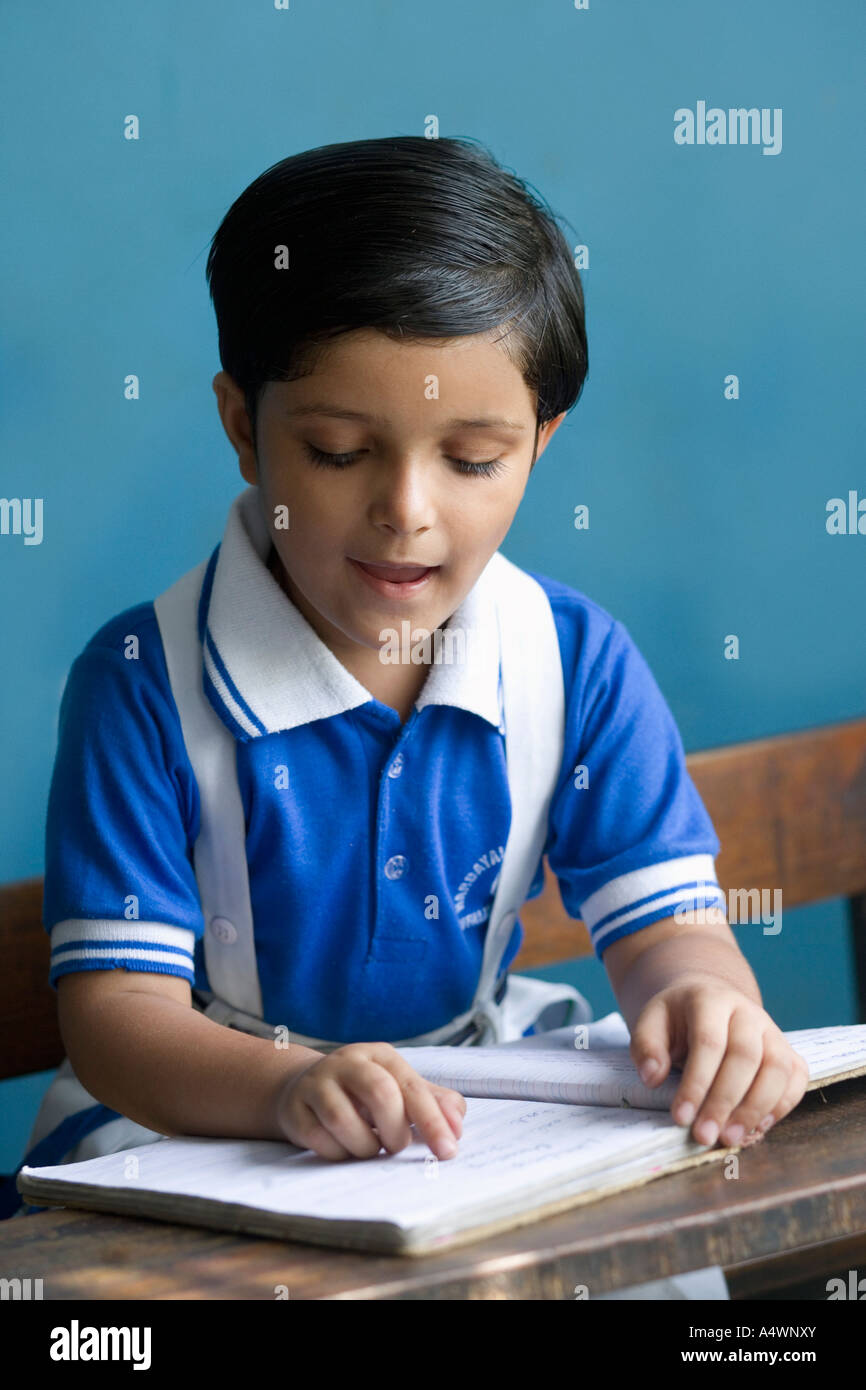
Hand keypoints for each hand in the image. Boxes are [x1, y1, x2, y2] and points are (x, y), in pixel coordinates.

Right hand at [274, 1042, 466, 1160]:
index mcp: (381, 1055)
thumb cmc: (363, 1095)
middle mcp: (348, 1062)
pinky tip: (344, 1148)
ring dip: (364, 1146)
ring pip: (343, 1119)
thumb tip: (457, 1125)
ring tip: (370, 1148)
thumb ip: (433, 1103)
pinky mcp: (295, 1108)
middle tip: (396, 1146)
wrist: (303, 1089)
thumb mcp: (400, 1090)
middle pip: (380, 1093)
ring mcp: (317, 1083)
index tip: (447, 1151)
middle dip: (395, 1130)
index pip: (412, 1087)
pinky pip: (318, 1138)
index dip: (432, 1121)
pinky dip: (338, 1153)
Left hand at [628, 979, 809, 1146]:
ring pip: (777, 1068)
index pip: (709, 1042)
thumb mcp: (651, 1023)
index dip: (696, 1082)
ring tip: (730, 1138)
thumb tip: (652, 1077)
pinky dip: (782, 1106)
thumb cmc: (676, 1020)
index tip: (680, 1117)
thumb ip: (646, 1046)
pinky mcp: (787, 1051)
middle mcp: (748, 1013)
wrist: (708, 1003)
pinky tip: (756, 1128)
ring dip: (756, 1109)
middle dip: (724, 1101)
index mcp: (711, 1000)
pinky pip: (796, 1078)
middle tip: (704, 1135)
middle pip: (746, 1057)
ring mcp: (772, 1031)